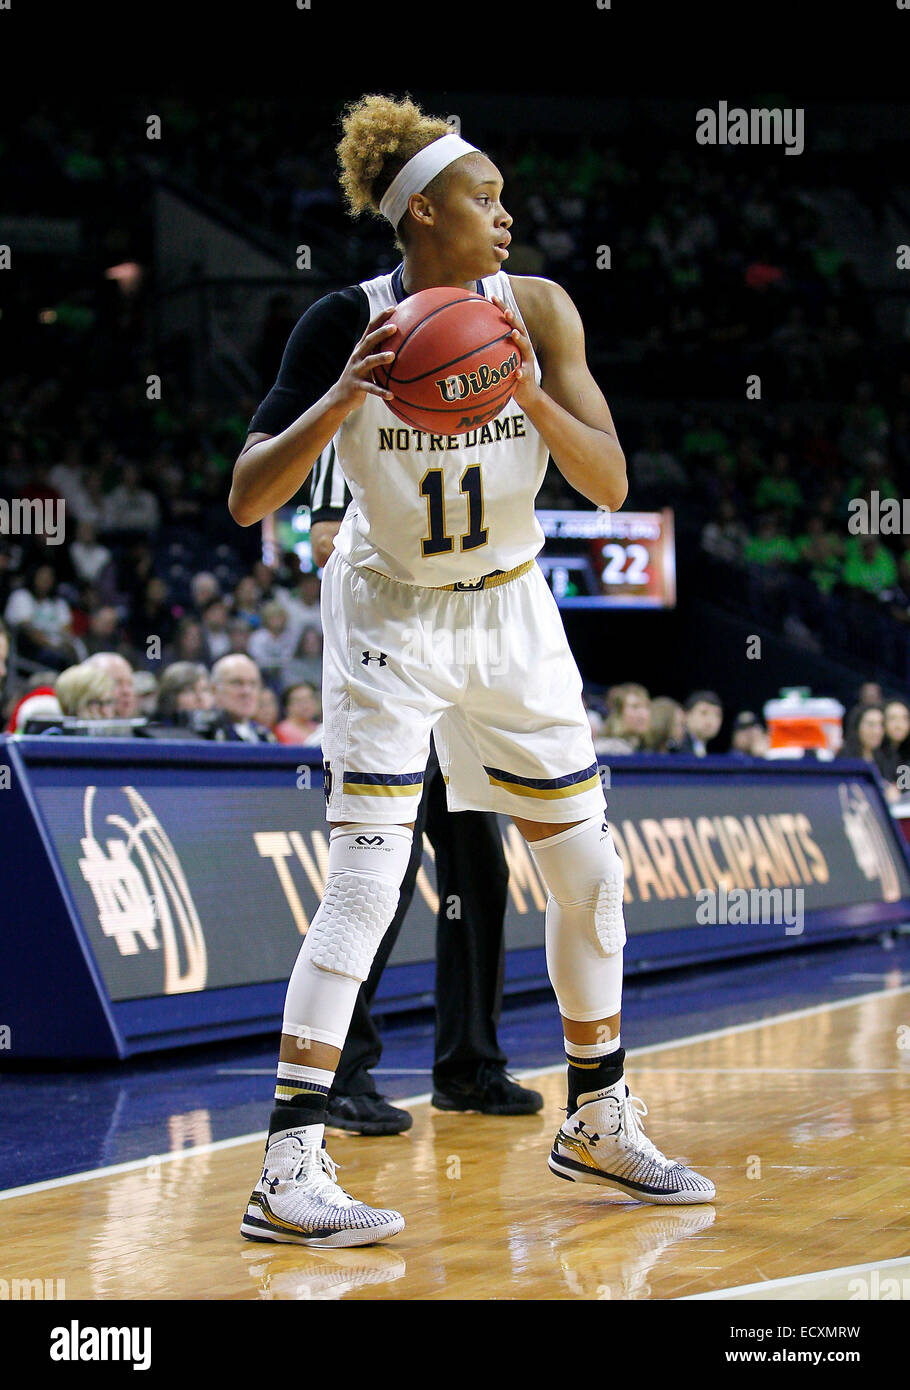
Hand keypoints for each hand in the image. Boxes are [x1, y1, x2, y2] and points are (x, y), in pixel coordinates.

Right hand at [329, 306, 397, 415]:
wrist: (340, 396)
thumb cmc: (360, 376)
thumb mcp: (368, 362)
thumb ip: (380, 352)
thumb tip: (403, 345)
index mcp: (361, 348)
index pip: (370, 328)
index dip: (381, 317)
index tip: (393, 308)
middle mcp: (357, 356)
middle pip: (369, 341)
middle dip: (381, 333)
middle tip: (395, 327)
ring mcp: (356, 370)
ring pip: (369, 362)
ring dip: (381, 358)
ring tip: (393, 356)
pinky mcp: (357, 385)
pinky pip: (370, 388)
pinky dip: (381, 391)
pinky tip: (392, 395)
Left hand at [491, 295, 538, 409]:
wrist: (527, 395)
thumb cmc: (508, 375)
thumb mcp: (499, 360)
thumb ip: (488, 349)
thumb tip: (464, 341)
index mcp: (516, 342)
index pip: (509, 321)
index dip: (502, 308)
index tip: (492, 297)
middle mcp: (524, 349)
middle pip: (520, 329)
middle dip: (513, 319)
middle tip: (505, 311)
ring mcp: (527, 362)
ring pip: (526, 348)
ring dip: (520, 340)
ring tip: (514, 334)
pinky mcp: (528, 377)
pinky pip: (525, 374)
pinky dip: (522, 372)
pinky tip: (517, 372)